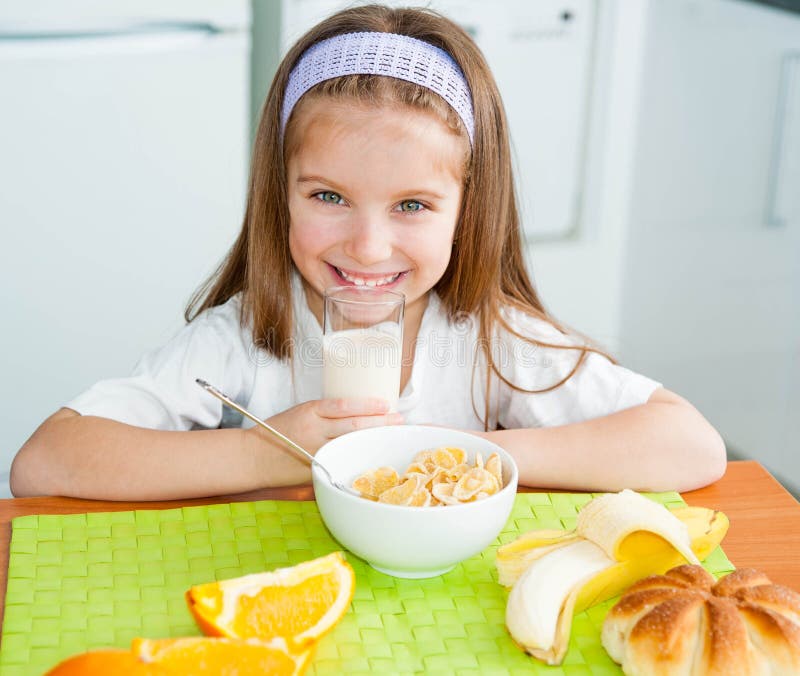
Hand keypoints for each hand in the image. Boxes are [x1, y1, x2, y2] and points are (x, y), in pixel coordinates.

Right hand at [259, 398, 403, 454]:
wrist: (254, 457)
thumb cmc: (279, 431)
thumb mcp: (302, 413)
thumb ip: (326, 414)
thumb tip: (360, 412)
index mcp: (310, 412)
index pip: (343, 406)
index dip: (367, 405)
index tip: (386, 404)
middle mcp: (314, 432)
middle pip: (352, 426)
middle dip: (379, 422)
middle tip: (398, 419)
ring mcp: (316, 453)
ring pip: (350, 444)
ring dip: (372, 439)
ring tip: (391, 434)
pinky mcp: (316, 470)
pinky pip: (340, 461)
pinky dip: (357, 457)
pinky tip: (372, 453)